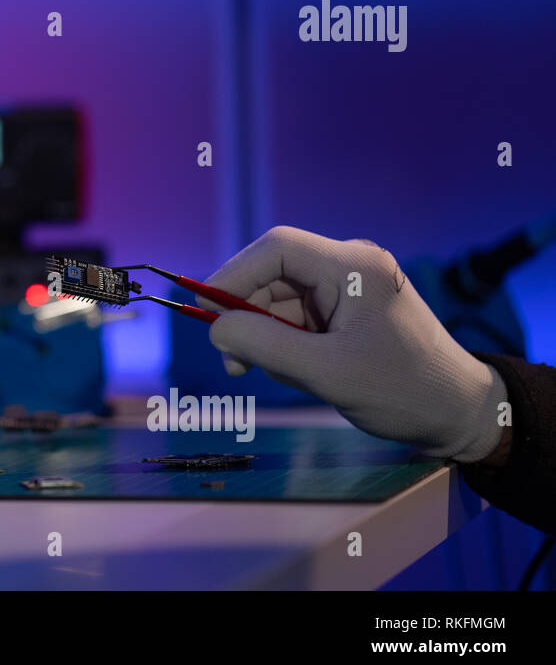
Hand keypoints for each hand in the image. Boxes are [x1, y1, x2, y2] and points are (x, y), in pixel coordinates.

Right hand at [201, 226, 506, 462]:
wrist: (459, 415)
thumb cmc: (402, 391)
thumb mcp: (326, 372)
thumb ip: (264, 345)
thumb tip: (215, 329)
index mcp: (352, 267)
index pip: (276, 249)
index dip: (232, 275)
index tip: (205, 310)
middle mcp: (349, 266)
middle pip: (273, 274)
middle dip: (245, 314)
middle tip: (232, 361)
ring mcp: (349, 287)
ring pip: (280, 299)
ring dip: (262, 334)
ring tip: (262, 372)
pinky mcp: (348, 310)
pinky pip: (297, 316)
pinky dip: (282, 341)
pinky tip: (288, 370)